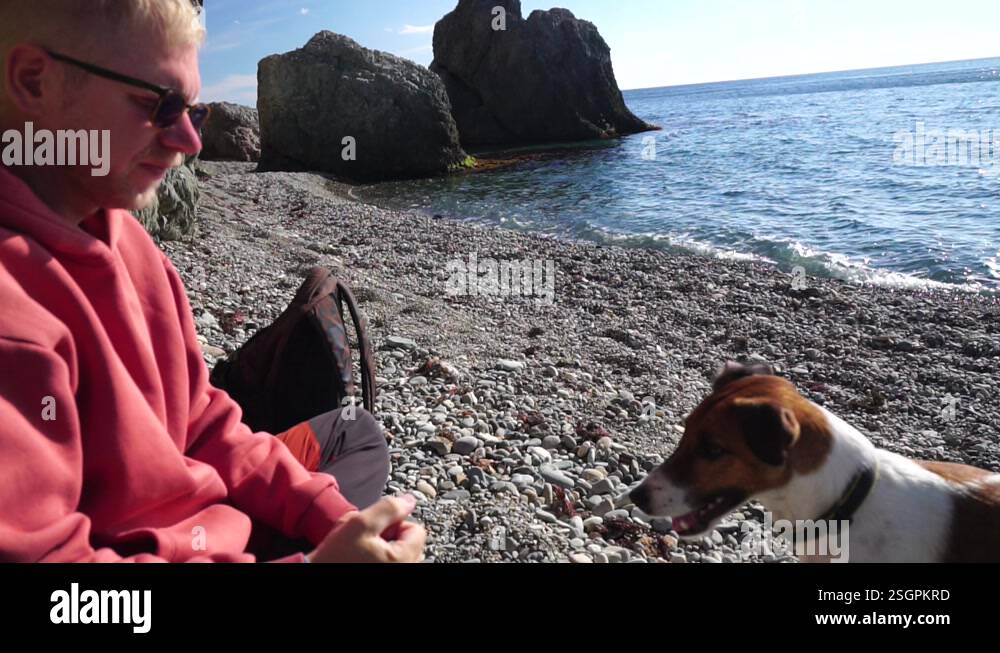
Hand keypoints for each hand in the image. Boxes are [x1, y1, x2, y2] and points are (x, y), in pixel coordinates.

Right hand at [307, 495, 426, 562]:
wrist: (315, 573)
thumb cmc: (336, 556)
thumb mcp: (360, 524)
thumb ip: (388, 509)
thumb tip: (411, 500)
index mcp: (404, 559)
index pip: (416, 530)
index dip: (395, 523)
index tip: (375, 530)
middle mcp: (406, 569)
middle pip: (411, 543)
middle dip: (392, 536)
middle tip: (368, 541)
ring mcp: (397, 574)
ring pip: (402, 554)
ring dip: (386, 548)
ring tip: (364, 552)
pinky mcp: (388, 575)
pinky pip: (393, 563)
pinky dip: (381, 558)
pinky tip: (362, 560)